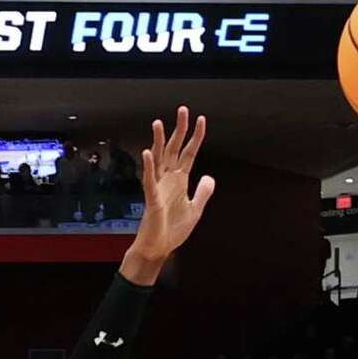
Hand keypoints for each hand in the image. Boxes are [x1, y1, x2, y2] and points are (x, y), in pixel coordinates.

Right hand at [121, 108, 215, 282]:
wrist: (159, 248)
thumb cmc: (172, 230)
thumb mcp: (195, 210)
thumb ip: (203, 192)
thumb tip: (209, 176)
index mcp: (180, 180)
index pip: (189, 153)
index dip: (195, 137)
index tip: (201, 120)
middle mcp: (168, 179)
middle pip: (174, 149)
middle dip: (179, 130)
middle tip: (183, 110)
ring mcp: (158, 187)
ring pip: (158, 159)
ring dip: (159, 141)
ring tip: (159, 123)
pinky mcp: (152, 199)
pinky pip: (149, 180)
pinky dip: (148, 166)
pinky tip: (148, 153)